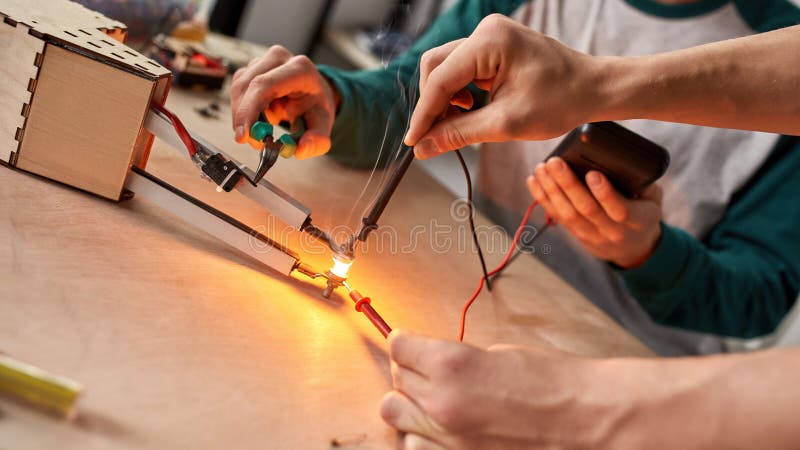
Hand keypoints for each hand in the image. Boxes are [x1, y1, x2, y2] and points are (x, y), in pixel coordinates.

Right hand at [230, 45, 336, 158]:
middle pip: (246, 86)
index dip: (249, 110)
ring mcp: (263, 61)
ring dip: (243, 115)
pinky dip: (242, 110)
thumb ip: (317, 140)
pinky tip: (257, 120)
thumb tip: (300, 150)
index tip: (243, 135)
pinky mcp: (251, 68)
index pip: (265, 85)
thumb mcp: (324, 125)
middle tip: (252, 142)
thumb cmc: (316, 106)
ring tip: (262, 131)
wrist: (314, 92)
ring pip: (238, 89)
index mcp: (300, 69)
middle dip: (243, 118)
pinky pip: (238, 91)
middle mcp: (280, 58)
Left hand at [381, 330, 621, 448]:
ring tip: (433, 399)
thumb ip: (458, 359)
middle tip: (427, 368)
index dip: (405, 342)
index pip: (398, 346)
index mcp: (451, 366)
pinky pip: (415, 447)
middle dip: (409, 369)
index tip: (410, 343)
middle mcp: (441, 404)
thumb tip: (435, 362)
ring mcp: (447, 440)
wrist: (589, 422)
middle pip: (395, 378)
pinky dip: (421, 437)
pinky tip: (443, 429)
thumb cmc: (556, 383)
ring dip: (409, 403)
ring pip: (395, 414)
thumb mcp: (500, 353)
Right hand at [405, 14, 606, 158]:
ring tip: (458, 125)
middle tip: (435, 137)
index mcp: (490, 41)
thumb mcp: (506, 124)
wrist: (593, 89)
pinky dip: (458, 94)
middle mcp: (485, 32)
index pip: (441, 79)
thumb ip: (459, 135)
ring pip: (445, 69)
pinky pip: (461, 69)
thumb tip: (423, 148)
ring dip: (445, 100)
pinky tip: (469, 111)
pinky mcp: (492, 48)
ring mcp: (489, 37)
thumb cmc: (561, 101)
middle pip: (436, 67)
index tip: (413, 142)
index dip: (424, 114)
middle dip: (432, 104)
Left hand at [526, 157, 661, 268]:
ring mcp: (592, 236)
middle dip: (569, 185)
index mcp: (639, 221)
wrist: (634, 248)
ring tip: (542, 168)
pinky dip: (543, 198)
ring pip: (569, 214)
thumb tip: (619, 158)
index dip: (605, 193)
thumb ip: (641, 182)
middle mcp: (613, 231)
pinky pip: (557, 217)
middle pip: (587, 210)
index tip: (593, 174)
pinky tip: (533, 180)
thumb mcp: (653, 199)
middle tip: (555, 162)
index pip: (620, 210)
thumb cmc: (644, 211)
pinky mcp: (576, 235)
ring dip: (552, 190)